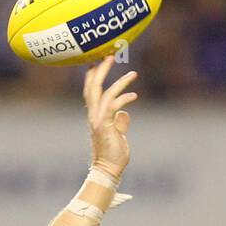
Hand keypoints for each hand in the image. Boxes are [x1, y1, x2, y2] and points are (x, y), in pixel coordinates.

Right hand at [84, 54, 138, 180]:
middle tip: (110, 55)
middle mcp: (94, 116)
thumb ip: (119, 122)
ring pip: (104, 94)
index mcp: (95, 116)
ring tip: (132, 73)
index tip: (98, 61)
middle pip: (93, 87)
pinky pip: (113, 107)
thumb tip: (124, 115)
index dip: (93, 75)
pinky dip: (124, 99)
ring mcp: (98, 121)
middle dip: (101, 70)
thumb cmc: (113, 155)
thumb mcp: (117, 135)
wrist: (108, 170)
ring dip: (118, 82)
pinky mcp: (105, 126)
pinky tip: (134, 95)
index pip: (90, 91)